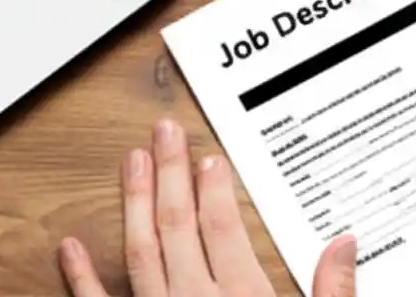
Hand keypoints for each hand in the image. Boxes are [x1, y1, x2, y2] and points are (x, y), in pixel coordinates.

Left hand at [58, 118, 356, 296]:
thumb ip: (333, 293)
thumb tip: (344, 244)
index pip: (223, 229)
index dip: (214, 188)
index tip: (207, 158)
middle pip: (178, 228)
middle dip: (168, 177)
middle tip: (161, 134)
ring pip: (140, 256)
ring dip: (132, 207)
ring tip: (129, 165)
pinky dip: (83, 278)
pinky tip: (71, 246)